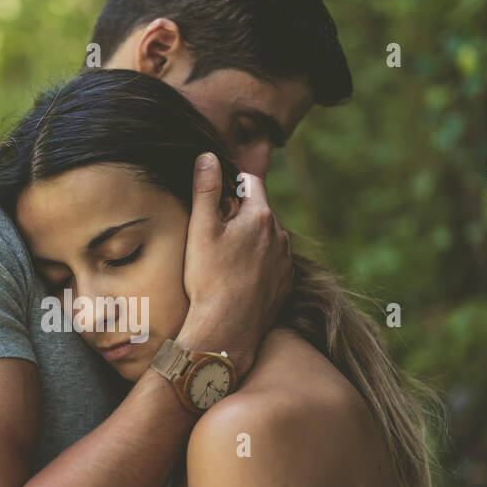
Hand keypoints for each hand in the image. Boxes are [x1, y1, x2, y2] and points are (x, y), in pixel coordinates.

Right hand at [179, 157, 291, 376]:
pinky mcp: (285, 285)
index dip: (231, 185)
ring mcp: (285, 262)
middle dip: (240, 216)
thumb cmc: (209, 279)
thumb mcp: (201, 229)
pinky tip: (238, 279)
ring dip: (251, 240)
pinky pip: (272, 263)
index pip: (251, 182)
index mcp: (261, 217)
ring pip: (267, 238)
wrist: (226, 329)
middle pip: (259, 212)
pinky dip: (259, 264)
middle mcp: (281, 236)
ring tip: (225, 261)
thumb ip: (206, 189)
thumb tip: (207, 156)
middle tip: (214, 236)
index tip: (216, 200)